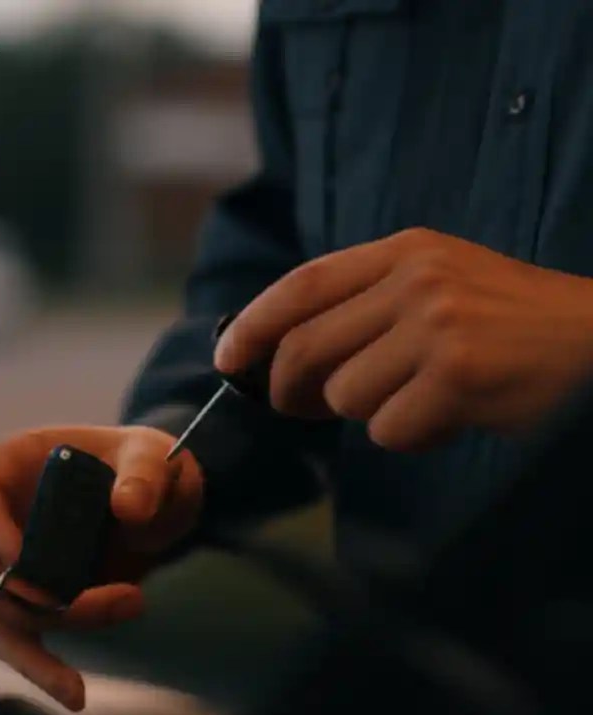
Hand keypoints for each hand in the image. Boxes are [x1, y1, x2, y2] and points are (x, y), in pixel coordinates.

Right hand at [0, 425, 202, 710]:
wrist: (152, 500)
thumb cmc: (136, 465)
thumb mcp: (149, 454)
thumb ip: (144, 472)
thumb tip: (129, 509)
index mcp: (2, 472)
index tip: (30, 558)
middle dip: (38, 599)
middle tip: (118, 599)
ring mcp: (0, 569)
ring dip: (37, 651)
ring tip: (77, 686)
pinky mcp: (24, 606)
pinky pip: (20, 643)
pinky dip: (42, 671)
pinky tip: (73, 694)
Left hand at [214, 228, 592, 449]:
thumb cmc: (514, 324)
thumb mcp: (441, 284)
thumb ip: (369, 305)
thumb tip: (283, 356)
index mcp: (406, 250)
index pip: (302, 285)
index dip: (253, 326)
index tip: (228, 360)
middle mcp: (417, 280)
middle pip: (306, 348)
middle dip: (289, 390)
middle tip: (298, 409)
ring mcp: (438, 325)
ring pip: (345, 396)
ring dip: (372, 413)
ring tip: (422, 398)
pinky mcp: (458, 375)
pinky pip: (389, 429)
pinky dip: (411, 436)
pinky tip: (452, 416)